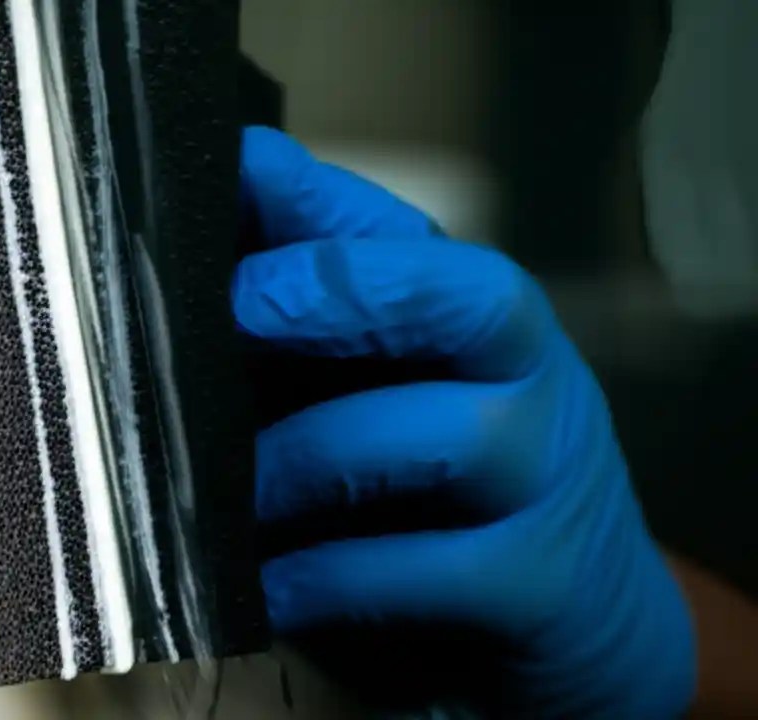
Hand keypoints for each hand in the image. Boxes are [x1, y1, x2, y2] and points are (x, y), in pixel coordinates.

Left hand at [234, 128, 694, 716]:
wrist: (578, 620)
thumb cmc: (445, 492)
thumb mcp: (385, 396)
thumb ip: (317, 319)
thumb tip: (227, 210)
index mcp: (480, 322)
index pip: (411, 235)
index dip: (320, 202)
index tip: (235, 173)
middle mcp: (532, 378)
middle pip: (469, 300)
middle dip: (343, 289)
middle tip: (239, 306)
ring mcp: (549, 480)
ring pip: (447, 436)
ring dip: (313, 458)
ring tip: (218, 489)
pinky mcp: (542, 585)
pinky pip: (433, 571)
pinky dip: (334, 577)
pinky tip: (268, 590)